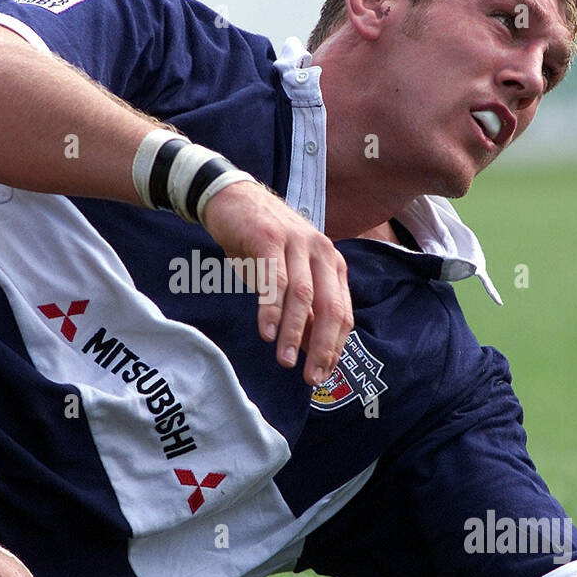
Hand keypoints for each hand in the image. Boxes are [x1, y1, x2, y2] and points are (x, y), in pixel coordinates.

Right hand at [200, 180, 353, 386]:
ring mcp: (296, 242)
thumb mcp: (287, 278)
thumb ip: (302, 310)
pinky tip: (266, 332)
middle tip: (311, 377)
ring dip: (293, 332)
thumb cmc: (261, 244)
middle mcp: (321, 251)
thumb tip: (309, 351)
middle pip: (329, 306)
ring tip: (284, 361)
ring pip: (302, 295)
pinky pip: (273, 279)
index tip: (324, 373)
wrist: (233, 199)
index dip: (334, 346)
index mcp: (331, 263)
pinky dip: (270, 308)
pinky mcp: (269, 237)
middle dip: (321, 346)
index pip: (343, 312)